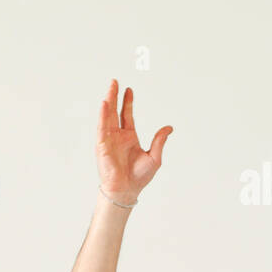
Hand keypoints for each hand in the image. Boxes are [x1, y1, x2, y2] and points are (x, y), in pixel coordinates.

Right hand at [96, 80, 171, 202]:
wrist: (128, 189)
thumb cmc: (139, 177)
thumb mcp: (154, 157)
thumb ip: (160, 141)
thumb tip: (169, 128)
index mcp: (129, 137)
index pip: (126, 115)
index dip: (127, 102)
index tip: (128, 90)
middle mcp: (117, 136)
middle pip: (114, 112)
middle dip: (115, 96)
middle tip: (115, 82)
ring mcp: (109, 140)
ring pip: (107, 116)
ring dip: (108, 102)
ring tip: (110, 88)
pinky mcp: (102, 145)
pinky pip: (101, 127)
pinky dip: (103, 115)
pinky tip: (105, 104)